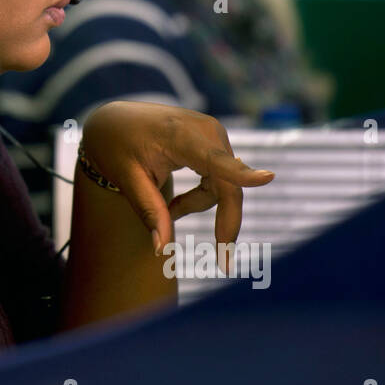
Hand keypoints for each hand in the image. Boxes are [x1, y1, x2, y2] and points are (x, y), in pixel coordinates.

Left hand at [80, 101, 273, 253]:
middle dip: (224, 223)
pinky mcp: (215, 140)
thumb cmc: (117, 147)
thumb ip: (148, 211)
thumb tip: (162, 249)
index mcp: (179, 136)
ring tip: (167, 211)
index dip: (241, 173)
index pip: (214, 160)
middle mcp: (205, 131)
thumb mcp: (126, 179)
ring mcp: (214, 134)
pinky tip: (175, 205)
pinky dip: (202, 195)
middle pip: (227, 186)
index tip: (268, 178)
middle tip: (224, 263)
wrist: (116, 121)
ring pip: (224, 186)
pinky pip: (220, 178)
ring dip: (198, 205)